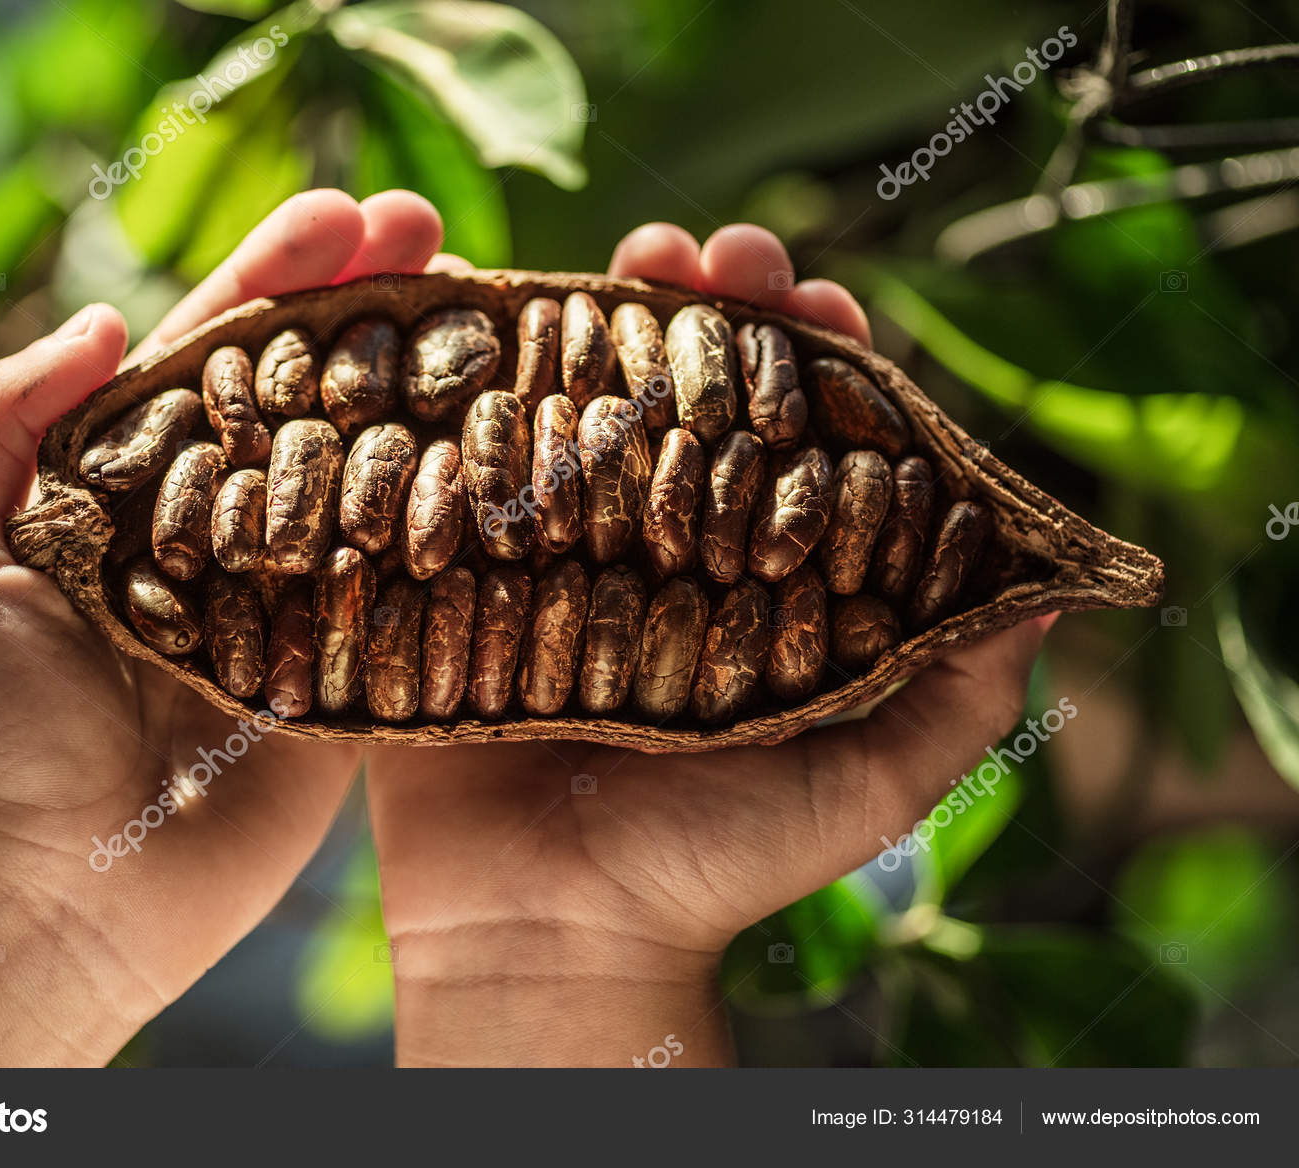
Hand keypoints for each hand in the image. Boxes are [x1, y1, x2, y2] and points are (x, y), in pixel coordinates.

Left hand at [0, 190, 444, 1065]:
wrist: (51, 888)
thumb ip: (0, 421)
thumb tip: (103, 315)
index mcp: (139, 479)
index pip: (223, 349)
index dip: (284, 273)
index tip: (353, 209)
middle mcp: (230, 522)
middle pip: (321, 391)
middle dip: (381, 306)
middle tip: (446, 236)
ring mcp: (301, 594)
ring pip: (385, 473)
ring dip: (445, 393)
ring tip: (508, 318)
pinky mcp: (355, 673)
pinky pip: (422, 589)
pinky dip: (472, 526)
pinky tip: (527, 457)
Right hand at [366, 222, 1053, 1066]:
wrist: (549, 933)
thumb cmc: (714, 866)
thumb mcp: (871, 782)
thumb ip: (961, 693)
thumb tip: (1058, 589)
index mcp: (760, 581)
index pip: (799, 438)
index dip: (816, 358)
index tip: (815, 299)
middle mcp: (663, 550)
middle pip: (689, 394)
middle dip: (706, 308)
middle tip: (705, 249)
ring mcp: (559, 552)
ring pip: (587, 402)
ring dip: (603, 317)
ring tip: (623, 257)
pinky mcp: (463, 571)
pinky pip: (470, 460)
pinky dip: (483, 380)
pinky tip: (498, 313)